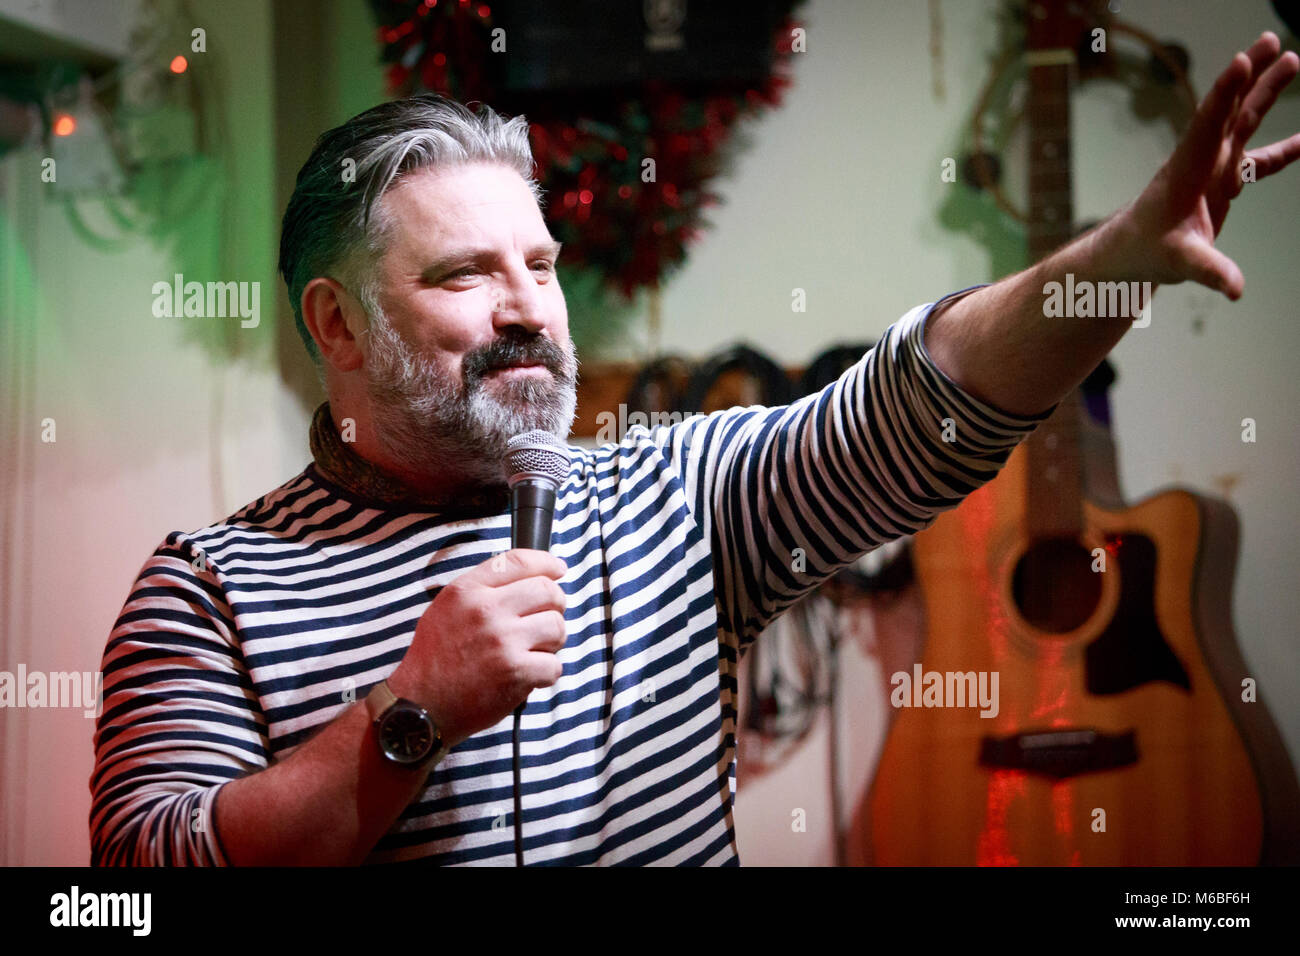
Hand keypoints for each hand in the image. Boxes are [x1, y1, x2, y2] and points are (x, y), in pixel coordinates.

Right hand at [389, 549, 567, 748]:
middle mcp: (485, 610)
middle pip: (548, 591)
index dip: (547, 563)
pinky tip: (528, 676)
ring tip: (534, 651)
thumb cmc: (435, 659)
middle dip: (555, 605)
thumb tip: (530, 576)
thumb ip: (483, 588)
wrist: (420, 706)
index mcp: (467, 590)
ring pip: (557, 626)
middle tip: (546, 619)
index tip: (558, 569)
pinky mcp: (516, 672)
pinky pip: (555, 664)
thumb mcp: (446, 608)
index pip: (519, 561)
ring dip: (553, 641)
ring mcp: (503, 641)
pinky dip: (546, 673)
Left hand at [1113, 31, 1299, 297]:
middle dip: (1251, 76)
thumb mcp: (1178, 263)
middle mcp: (1200, 161)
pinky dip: (1282, 151)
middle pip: (1229, 111)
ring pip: (1244, 123)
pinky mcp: (1222, 184)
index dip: (1225, 94)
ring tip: (1291, 60)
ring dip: (1265, 93)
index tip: (1242, 61)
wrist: (1130, 256)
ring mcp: (1212, 169)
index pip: (1208, 125)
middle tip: (1272, 41)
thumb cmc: (1145, 253)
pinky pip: (1258, 162)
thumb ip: (1208, 270)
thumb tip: (1236, 288)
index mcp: (1186, 170)